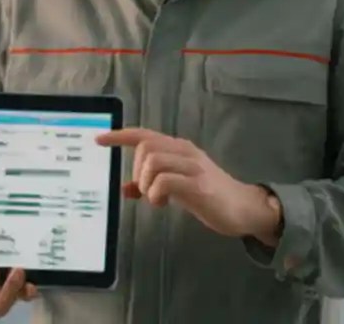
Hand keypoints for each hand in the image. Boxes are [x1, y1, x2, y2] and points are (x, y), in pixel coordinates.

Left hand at [96, 128, 282, 244]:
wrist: (245, 208)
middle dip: (137, 170)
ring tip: (156, 198)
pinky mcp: (199, 185)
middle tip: (145, 190)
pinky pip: (165, 181)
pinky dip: (156, 194)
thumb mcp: (177, 187)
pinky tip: (163, 203)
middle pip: (146, 146)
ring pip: (153, 161)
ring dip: (146, 183)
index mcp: (178, 148)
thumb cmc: (209, 195)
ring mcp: (193, 166)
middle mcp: (185, 151)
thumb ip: (152, 184)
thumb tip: (125, 189)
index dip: (119, 136)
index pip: (144, 134)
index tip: (98, 139)